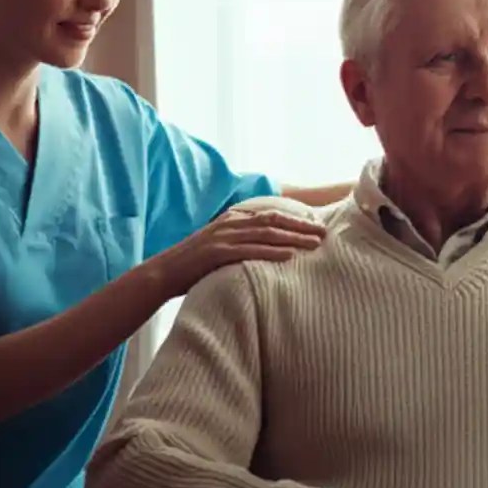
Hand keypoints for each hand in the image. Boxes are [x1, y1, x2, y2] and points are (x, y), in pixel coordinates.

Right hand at [155, 207, 326, 295]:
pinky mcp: (217, 253)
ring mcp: (223, 237)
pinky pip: (250, 251)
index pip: (270, 214)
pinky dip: (271, 252)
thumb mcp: (219, 248)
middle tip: (325, 233)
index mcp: (232, 219)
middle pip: (273, 221)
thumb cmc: (194, 266)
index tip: (316, 224)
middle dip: (301, 226)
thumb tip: (266, 248)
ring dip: (293, 237)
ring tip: (315, 244)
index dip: (295, 218)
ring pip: (266, 234)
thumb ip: (240, 244)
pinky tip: (289, 255)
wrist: (163, 273)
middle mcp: (230, 224)